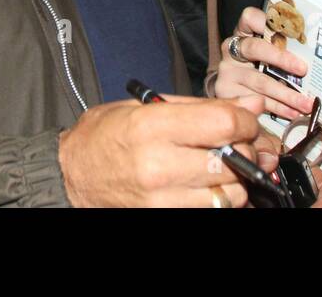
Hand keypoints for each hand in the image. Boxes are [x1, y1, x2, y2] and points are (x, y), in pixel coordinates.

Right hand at [58, 93, 267, 206]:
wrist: (71, 175)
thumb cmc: (105, 135)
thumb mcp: (147, 106)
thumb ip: (202, 106)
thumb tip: (250, 105)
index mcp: (152, 127)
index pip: (224, 123)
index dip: (246, 120)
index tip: (246, 120)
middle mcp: (158, 165)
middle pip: (234, 160)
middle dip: (247, 149)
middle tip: (241, 142)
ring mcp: (162, 199)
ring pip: (231, 193)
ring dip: (237, 179)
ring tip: (224, 165)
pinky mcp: (165, 216)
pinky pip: (213, 210)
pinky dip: (220, 197)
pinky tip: (210, 184)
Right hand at [214, 7, 315, 120]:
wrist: (233, 91)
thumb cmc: (259, 67)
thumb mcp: (268, 53)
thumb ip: (283, 48)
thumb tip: (317, 53)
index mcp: (244, 32)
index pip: (250, 17)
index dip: (265, 20)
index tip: (286, 29)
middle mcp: (232, 49)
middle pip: (255, 48)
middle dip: (281, 59)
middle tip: (303, 70)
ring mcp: (228, 71)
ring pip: (259, 81)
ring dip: (287, 94)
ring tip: (306, 104)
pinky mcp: (226, 92)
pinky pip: (255, 101)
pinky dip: (278, 108)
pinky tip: (292, 113)